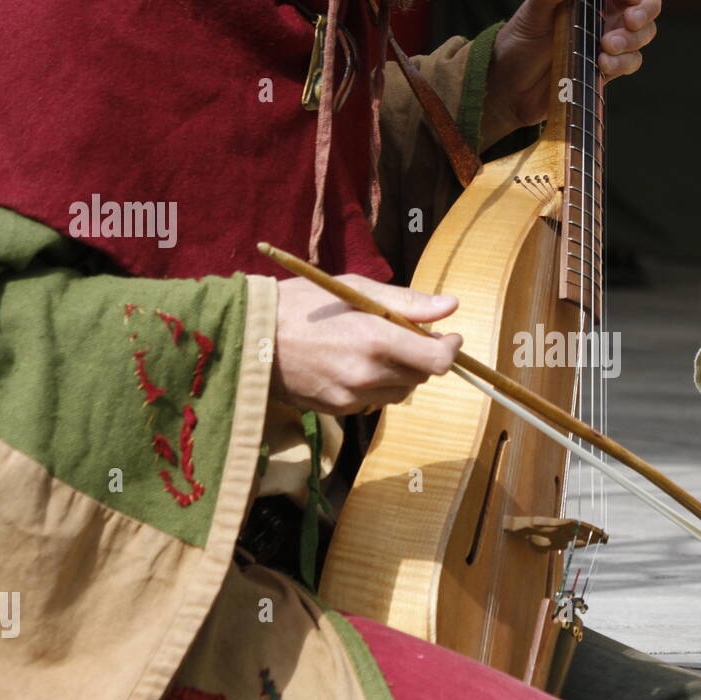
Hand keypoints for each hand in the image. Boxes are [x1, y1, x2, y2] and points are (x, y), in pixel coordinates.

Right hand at [271, 274, 461, 415]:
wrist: (249, 337)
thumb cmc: (302, 304)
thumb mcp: (356, 289)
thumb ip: (407, 302)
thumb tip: (450, 306)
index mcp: (376, 340)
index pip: (437, 361)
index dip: (449, 349)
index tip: (448, 336)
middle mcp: (367, 374)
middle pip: (421, 377)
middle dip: (423, 357)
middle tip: (406, 336)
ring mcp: (351, 396)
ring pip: (400, 392)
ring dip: (400, 373)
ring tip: (374, 349)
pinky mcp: (337, 410)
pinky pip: (373, 400)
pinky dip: (375, 384)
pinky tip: (352, 363)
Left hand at [483, 0, 661, 142]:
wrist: (512, 88)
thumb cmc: (519, 44)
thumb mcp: (531, 14)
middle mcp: (604, 6)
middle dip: (647, 8)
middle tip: (630, 21)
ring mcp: (610, 35)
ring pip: (644, 30)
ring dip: (633, 39)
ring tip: (605, 48)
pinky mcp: (610, 63)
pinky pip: (632, 60)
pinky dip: (623, 62)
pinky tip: (602, 64)